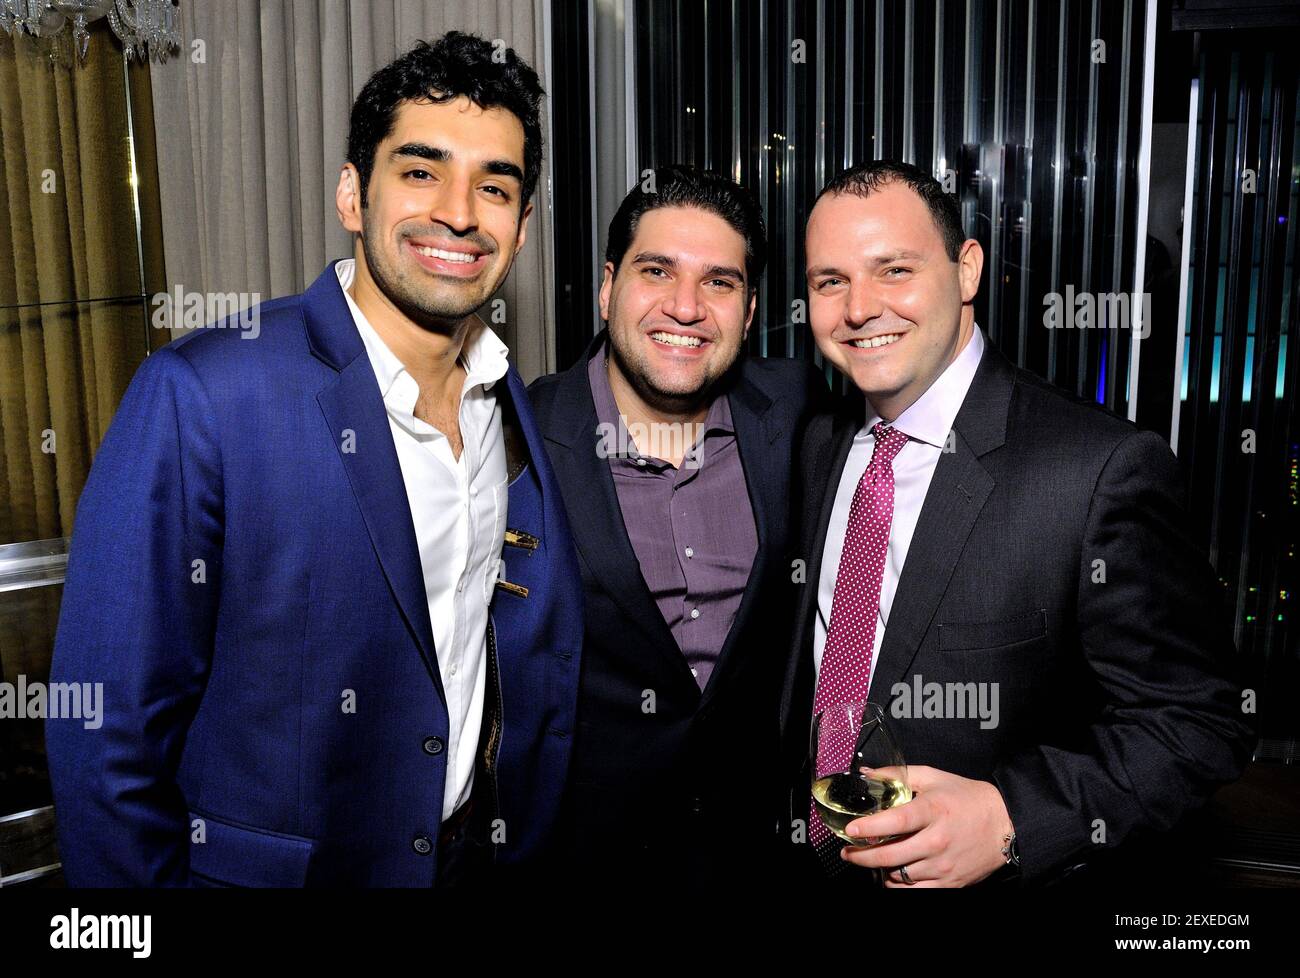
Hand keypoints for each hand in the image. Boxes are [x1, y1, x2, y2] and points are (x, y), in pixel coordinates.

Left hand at [840, 765, 1013, 887]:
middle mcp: (937, 840)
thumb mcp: (933, 777)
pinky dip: (899, 884)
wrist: (1005, 824)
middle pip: (890, 855)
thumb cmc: (968, 798)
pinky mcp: (950, 883)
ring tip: (873, 859)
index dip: (869, 827)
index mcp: (933, 811)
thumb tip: (868, 774)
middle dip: (861, 856)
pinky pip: (915, 891)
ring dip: (881, 869)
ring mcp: (943, 865)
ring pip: (899, 876)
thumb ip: (898, 775)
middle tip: (849, 852)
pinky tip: (892, 873)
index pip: (895, 822)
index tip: (851, 830)